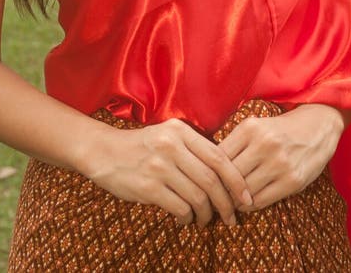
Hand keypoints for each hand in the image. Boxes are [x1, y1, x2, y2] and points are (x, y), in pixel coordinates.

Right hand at [84, 117, 253, 228]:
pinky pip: (180, 208)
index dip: (236, 180)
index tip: (246, 198)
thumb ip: (194, 149)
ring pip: (198, 197)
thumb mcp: (168, 136)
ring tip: (206, 220)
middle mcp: (172, 146)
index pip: (219, 157)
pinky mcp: (148, 187)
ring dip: (207, 214)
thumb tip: (228, 175)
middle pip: (211, 180)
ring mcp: (159, 166)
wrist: (104, 152)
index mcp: (181, 131)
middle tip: (231, 217)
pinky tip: (186, 219)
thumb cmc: (142, 147)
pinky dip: (188, 218)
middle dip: (226, 203)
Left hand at [216, 104, 345, 212]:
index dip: (210, 172)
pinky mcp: (293, 181)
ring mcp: (280, 164)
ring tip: (228, 202)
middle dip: (220, 189)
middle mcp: (264, 144)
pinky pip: (262, 200)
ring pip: (244, 191)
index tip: (205, 180)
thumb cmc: (278, 129)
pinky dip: (250, 206)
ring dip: (234, 200)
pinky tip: (246, 203)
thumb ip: (234, 143)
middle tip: (212, 197)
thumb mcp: (255, 126)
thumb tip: (207, 166)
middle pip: (230, 176)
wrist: (316, 127)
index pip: (219, 157)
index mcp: (250, 128)